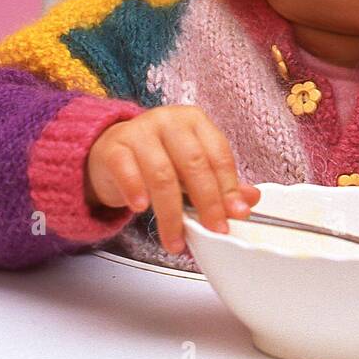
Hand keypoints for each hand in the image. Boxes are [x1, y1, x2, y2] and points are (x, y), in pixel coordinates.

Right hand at [86, 105, 260, 253]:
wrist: (109, 151)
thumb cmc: (157, 158)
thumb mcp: (190, 168)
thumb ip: (219, 182)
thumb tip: (249, 201)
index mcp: (194, 122)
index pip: (218, 154)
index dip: (229, 187)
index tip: (236, 214)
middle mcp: (169, 121)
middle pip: (194, 163)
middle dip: (207, 202)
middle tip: (213, 229)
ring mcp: (139, 131)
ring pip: (162, 174)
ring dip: (171, 213)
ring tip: (175, 238)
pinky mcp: (113, 147)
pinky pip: (127, 170)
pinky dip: (136, 191)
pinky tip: (141, 208)